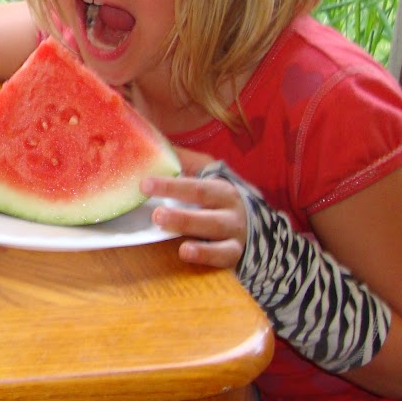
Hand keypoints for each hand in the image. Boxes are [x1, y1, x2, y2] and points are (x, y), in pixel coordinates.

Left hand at [141, 146, 247, 269]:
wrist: (257, 230)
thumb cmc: (221, 203)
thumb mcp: (209, 180)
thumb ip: (184, 165)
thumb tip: (153, 146)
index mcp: (220, 188)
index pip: (194, 184)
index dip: (170, 184)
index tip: (144, 185)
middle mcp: (228, 206)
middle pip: (204, 200)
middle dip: (179, 202)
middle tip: (156, 213)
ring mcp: (234, 231)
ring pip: (213, 227)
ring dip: (188, 225)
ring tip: (165, 225)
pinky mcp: (235, 253)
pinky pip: (222, 254)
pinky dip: (204, 254)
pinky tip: (185, 252)